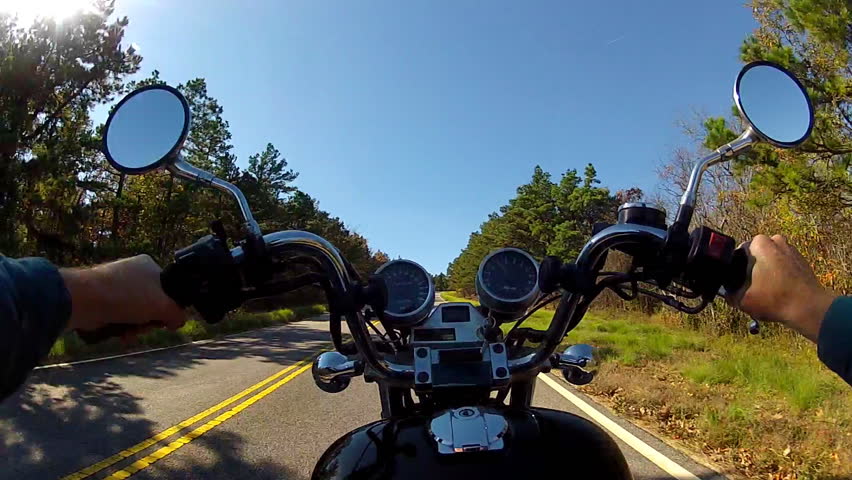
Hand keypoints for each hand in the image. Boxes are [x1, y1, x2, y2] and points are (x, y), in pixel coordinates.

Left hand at [62, 254, 186, 333]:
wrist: (83, 299)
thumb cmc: (126, 296)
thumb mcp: (161, 305)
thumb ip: (177, 314)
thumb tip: (179, 322)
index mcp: (149, 265)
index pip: (169, 289)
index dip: (169, 307)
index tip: (165, 321)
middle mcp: (133, 273)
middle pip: (153, 304)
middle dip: (150, 322)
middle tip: (145, 328)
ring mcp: (117, 286)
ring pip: (137, 313)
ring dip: (136, 328)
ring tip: (130, 334)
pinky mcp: (103, 300)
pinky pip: (121, 316)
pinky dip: (123, 327)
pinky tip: (121, 334)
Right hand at [726, 234, 834, 341]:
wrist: (807, 308)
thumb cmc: (774, 300)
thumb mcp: (741, 299)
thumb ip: (728, 293)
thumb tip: (725, 292)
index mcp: (760, 244)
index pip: (739, 252)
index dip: (736, 269)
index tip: (738, 283)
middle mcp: (776, 241)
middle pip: (756, 255)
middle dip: (752, 268)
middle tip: (751, 287)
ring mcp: (791, 250)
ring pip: (770, 260)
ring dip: (766, 271)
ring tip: (765, 290)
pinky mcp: (802, 261)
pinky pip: (783, 265)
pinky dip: (779, 275)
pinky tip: (778, 290)